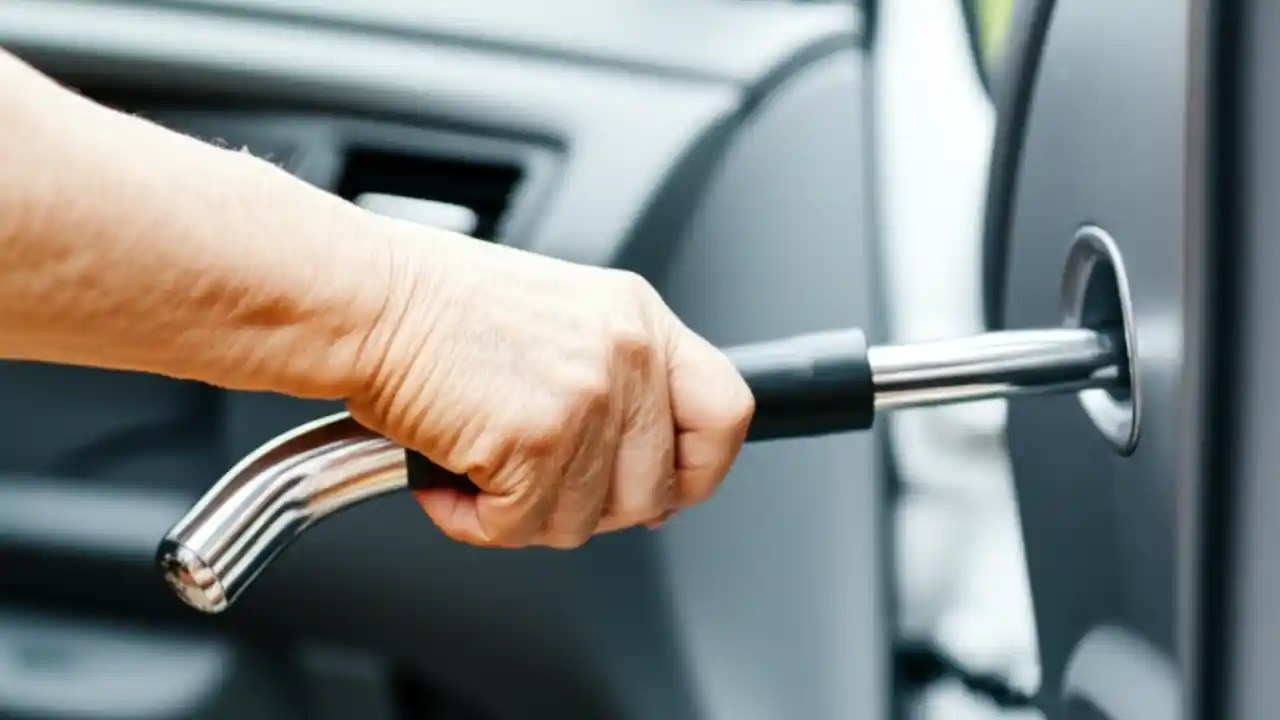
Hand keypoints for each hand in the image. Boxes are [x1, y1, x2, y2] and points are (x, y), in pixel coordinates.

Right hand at [346, 227, 753, 548]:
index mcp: (639, 320)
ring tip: (475, 465)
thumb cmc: (436, 305)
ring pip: (583, 521)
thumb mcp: (561, 318)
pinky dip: (473, 520)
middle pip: (652, 490)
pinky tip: (445, 476)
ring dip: (521, 512)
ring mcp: (586, 401)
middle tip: (533, 480)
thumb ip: (614, 381)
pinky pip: (520, 528)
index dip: (701, 468)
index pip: (726, 414)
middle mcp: (626, 357)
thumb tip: (635, 462)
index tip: (668, 485)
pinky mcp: (534, 442)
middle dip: (589, 505)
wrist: (365, 298)